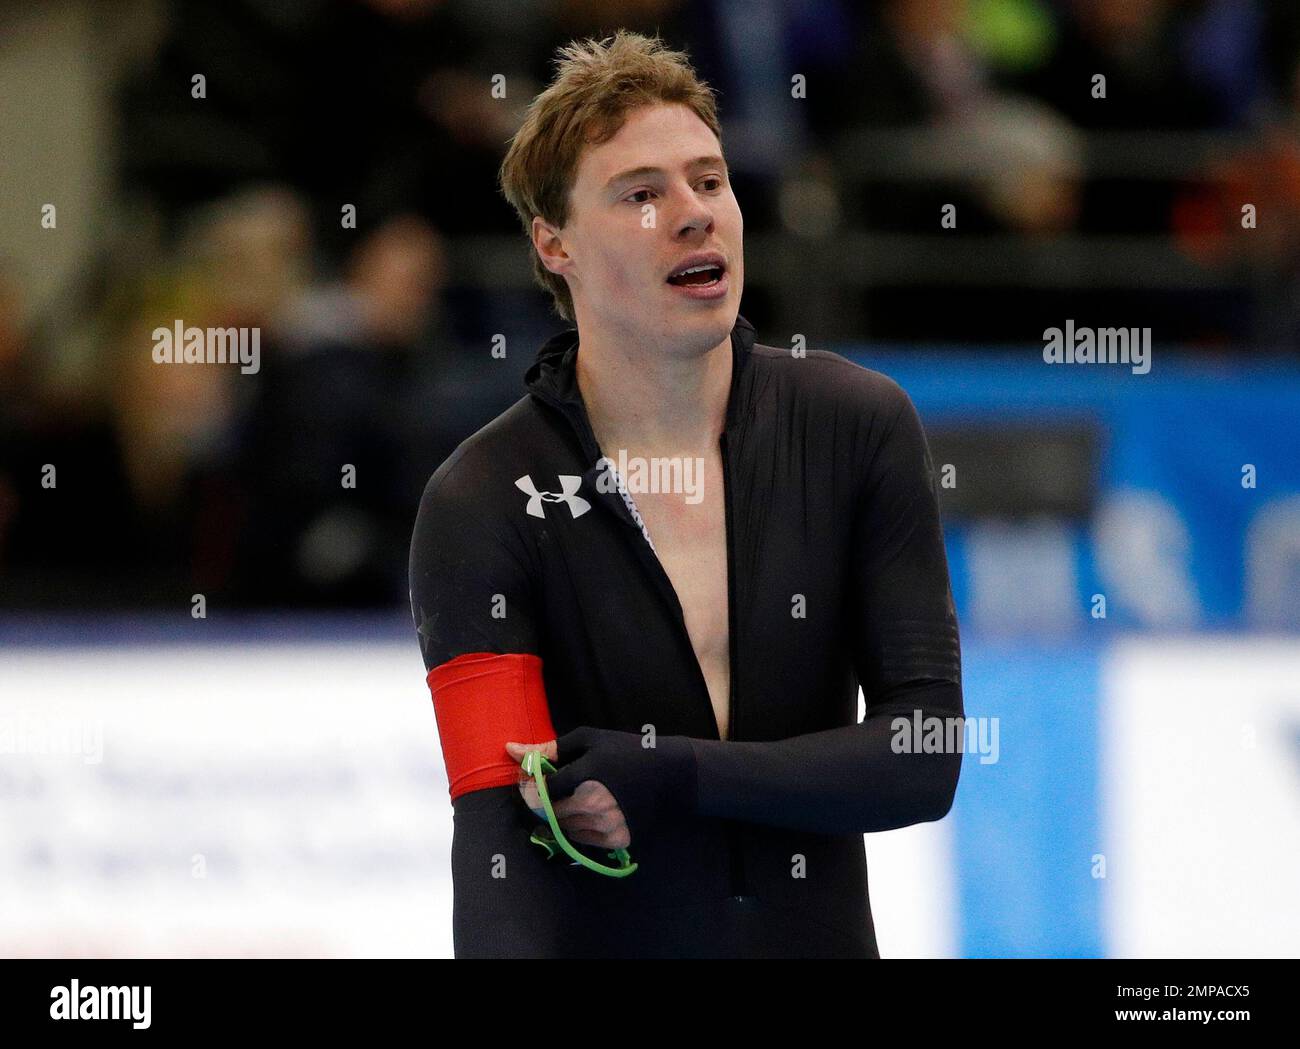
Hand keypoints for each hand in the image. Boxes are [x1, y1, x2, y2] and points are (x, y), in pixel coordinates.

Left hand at [505, 739, 629, 850]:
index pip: (540, 792)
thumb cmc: (625, 751)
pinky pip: (582, 841)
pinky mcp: (617, 840)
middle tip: (556, 789)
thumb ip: (549, 749)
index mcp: (585, 776)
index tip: (534, 780)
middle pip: (549, 814)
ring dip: (562, 816)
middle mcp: (594, 805)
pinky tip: (590, 812)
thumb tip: (510, 750)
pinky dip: (579, 828)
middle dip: (545, 802)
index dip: (531, 787)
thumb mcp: (588, 740)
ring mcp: (606, 826)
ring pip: (563, 829)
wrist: (670, 773)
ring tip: (576, 798)